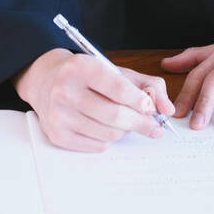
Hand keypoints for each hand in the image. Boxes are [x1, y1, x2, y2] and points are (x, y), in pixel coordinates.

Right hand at [13, 49, 175, 152]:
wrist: (46, 80)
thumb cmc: (86, 75)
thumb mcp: (115, 70)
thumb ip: (147, 85)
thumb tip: (167, 109)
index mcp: (81, 67)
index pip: (116, 87)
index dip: (139, 100)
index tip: (151, 108)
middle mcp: (65, 90)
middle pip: (114, 115)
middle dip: (140, 122)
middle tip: (155, 127)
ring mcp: (59, 115)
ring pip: (108, 133)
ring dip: (125, 131)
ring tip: (126, 122)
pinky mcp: (57, 135)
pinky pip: (96, 146)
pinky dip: (109, 140)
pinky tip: (107, 128)